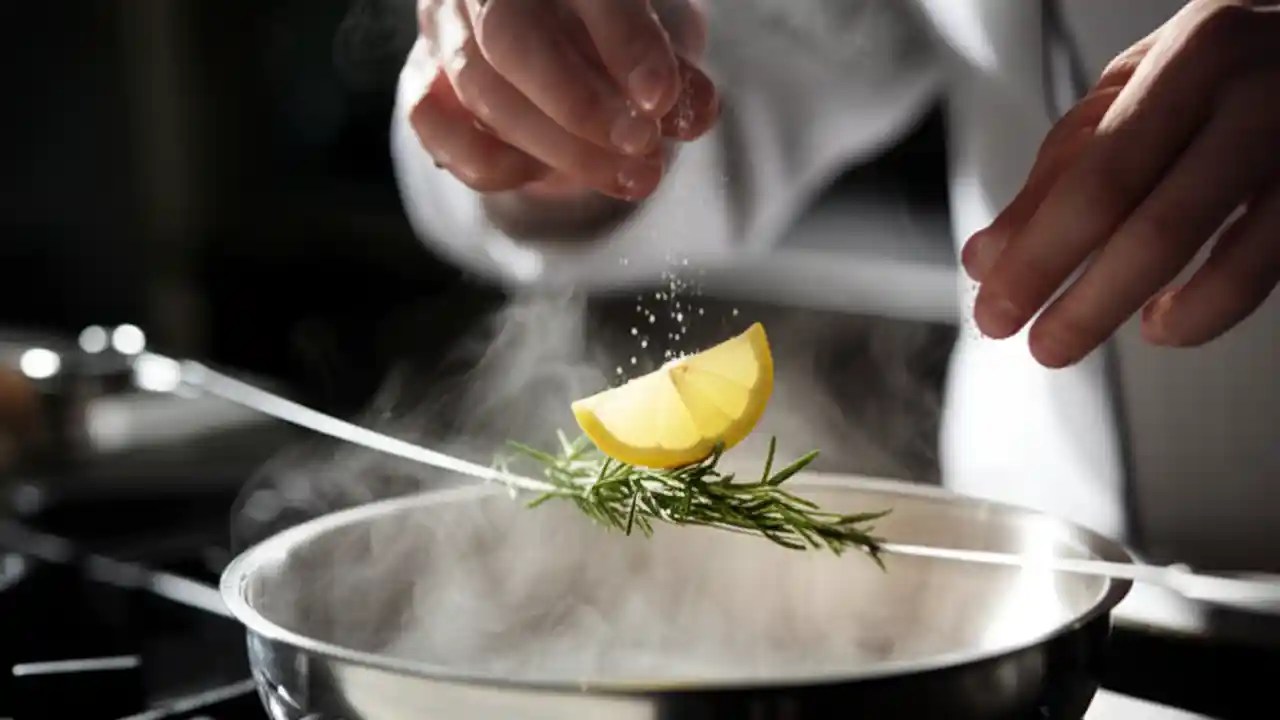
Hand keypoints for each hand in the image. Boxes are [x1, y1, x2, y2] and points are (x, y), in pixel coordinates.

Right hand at [409, 0, 718, 201]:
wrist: (555, 39)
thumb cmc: (613, 32)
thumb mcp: (654, 40)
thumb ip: (672, 70)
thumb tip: (694, 112)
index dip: (624, 41)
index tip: (662, 98)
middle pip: (512, 39)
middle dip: (579, 106)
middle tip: (641, 147)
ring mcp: (444, 28)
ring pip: (481, 91)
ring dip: (558, 148)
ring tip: (631, 177)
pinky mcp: (423, 81)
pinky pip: (437, 130)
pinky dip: (493, 163)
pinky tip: (547, 173)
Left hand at [963, 0, 1279, 366]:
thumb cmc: (1226, 61)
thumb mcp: (1135, 86)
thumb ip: (1063, 165)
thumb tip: (992, 256)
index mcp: (1192, 59)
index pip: (1097, 180)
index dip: (1039, 258)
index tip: (996, 307)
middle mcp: (1256, 101)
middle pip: (1157, 228)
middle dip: (1085, 304)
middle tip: (1041, 346)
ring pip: (1225, 261)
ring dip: (1150, 315)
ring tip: (1088, 337)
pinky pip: (1266, 269)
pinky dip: (1209, 308)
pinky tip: (1165, 320)